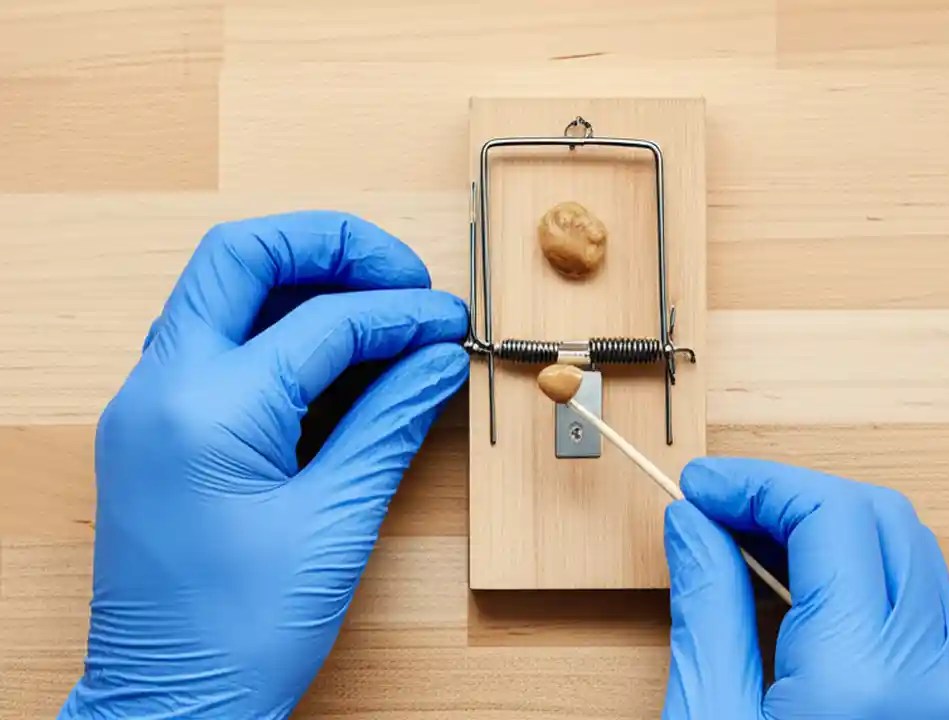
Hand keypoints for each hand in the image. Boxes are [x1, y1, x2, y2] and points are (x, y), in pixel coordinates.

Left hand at [59, 212, 468, 718]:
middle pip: (241, 256)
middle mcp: (161, 389)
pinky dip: (277, 325)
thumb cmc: (237, 634)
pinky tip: (337, 351)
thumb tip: (437, 360)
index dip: (400, 312)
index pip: (321, 319)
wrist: (168, 704)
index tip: (449, 323)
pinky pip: (215, 340)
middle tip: (402, 274)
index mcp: (206, 411)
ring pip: (221, 289)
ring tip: (378, 304)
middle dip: (331, 246)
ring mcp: (150, 404)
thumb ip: (390, 422)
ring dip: (302, 279)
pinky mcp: (158, 427)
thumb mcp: (336, 522)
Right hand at [661, 457, 948, 719]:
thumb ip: (707, 615)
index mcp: (864, 675)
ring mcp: (948, 689)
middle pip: (881, 517)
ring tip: (751, 541)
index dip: (760, 484)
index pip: (832, 515)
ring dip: (831, 526)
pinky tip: (799, 583)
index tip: (705, 488)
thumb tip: (694, 526)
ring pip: (908, 551)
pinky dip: (860, 569)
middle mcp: (927, 674)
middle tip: (722, 507)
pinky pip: (917, 600)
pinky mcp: (945, 703)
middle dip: (797, 495)